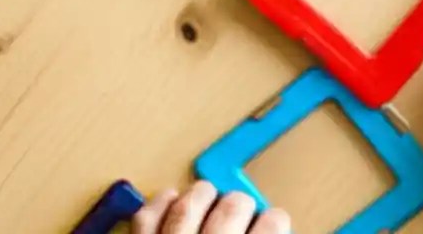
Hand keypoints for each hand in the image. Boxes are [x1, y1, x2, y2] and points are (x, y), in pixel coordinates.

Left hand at [131, 181, 290, 233]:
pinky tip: (168, 198)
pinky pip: (145, 220)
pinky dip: (157, 205)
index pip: (272, 227)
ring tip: (208, 193)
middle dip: (240, 203)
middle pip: (231, 209)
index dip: (276, 220)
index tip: (275, 220)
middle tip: (242, 207)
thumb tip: (275, 228)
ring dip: (201, 195)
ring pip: (188, 208)